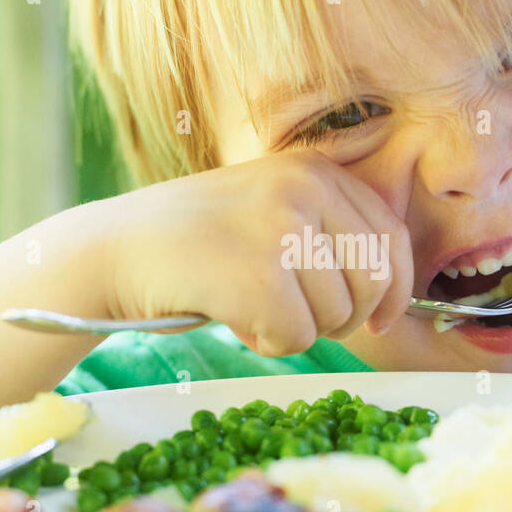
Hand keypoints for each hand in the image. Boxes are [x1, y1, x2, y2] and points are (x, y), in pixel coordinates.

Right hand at [99, 149, 413, 355]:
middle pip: (372, 282)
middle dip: (344, 317)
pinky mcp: (258, 273)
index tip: (380, 318)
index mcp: (315, 169)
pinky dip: (268, 342)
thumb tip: (392, 294)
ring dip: (298, 331)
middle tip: (298, 318)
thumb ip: (328, 233)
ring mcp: (281, 227)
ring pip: (336, 315)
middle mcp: (305, 188)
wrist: (116, 249)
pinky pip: (297, 337)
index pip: (390, 237)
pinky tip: (234, 317)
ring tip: (250, 306)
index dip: (395, 289)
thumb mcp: (272, 210)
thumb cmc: (198, 244)